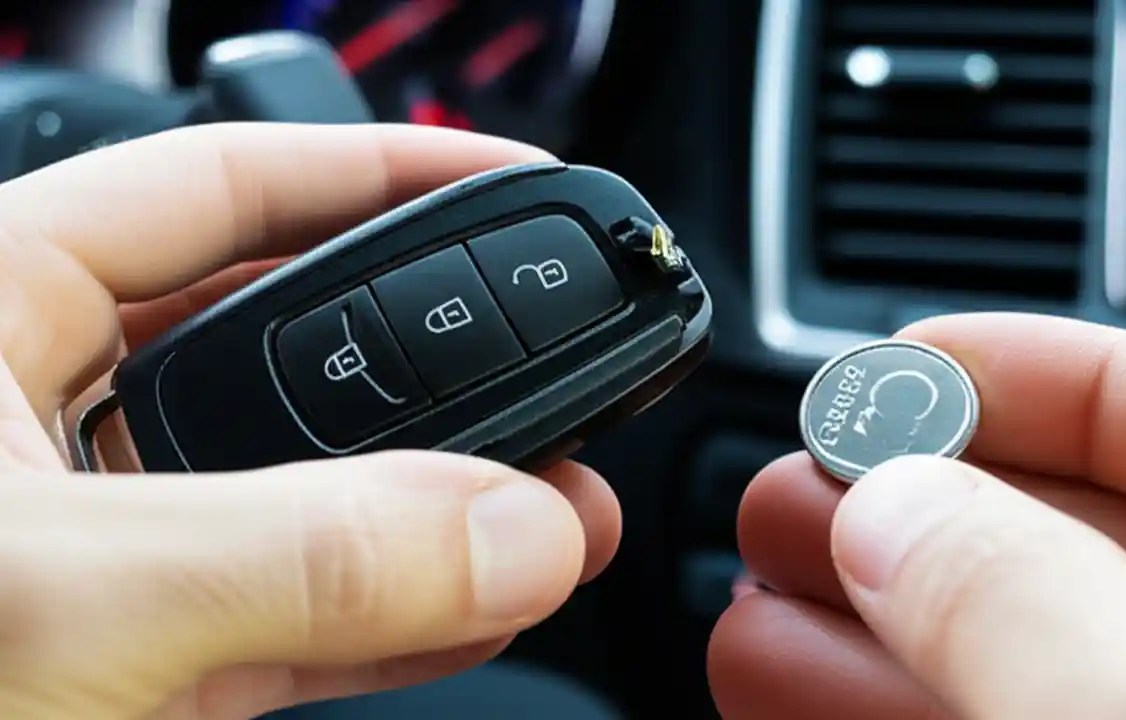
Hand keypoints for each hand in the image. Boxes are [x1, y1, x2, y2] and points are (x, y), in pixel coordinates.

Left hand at [0, 123, 620, 718]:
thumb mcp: (54, 604)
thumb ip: (302, 556)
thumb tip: (512, 527)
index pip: (221, 191)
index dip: (378, 175)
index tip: (511, 189)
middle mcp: (54, 421)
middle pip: (289, 350)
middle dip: (437, 373)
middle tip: (556, 381)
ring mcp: (105, 552)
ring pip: (308, 499)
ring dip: (442, 512)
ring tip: (558, 516)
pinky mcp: (130, 665)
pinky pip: (295, 615)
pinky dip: (397, 614)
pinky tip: (486, 600)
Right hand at [709, 313, 1125, 718]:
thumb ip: (1043, 600)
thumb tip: (896, 512)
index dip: (1054, 376)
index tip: (912, 363)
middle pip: (1119, 554)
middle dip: (929, 522)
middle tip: (797, 505)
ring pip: (1062, 675)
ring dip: (892, 639)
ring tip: (754, 621)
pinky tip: (809, 704)